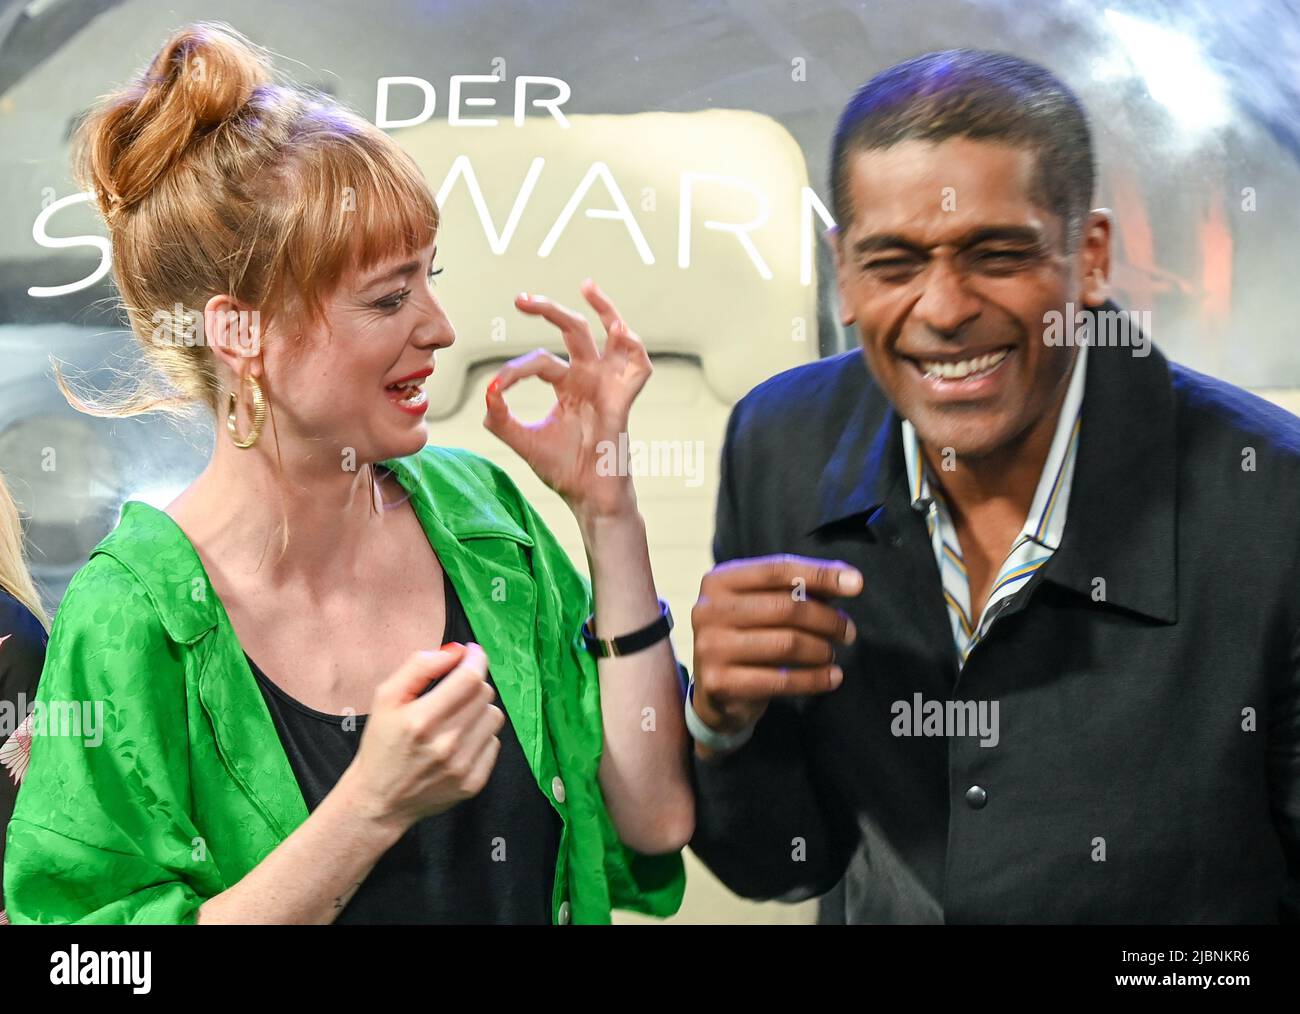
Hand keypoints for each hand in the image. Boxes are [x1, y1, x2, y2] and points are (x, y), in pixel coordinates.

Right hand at [346, 642, 503, 831]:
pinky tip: (459, 742)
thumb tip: (457, 652)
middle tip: (454, 690)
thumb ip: (419, 666)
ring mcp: (462, 767)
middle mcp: (445, 744)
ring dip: (479, 710)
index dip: (475, 659)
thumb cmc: (382, 743)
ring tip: (456, 717)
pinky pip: (494, 743)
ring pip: (494, 716)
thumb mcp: (386, 698)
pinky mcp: (474, 782)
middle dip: (472, 683)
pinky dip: (480, 736)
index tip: (472, 653)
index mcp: (420, 720)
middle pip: (483, 694)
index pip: (469, 679)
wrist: (380, 800)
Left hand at [483, 279, 651, 519]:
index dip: (516, 371)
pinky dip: (634, 346)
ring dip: (606, 309)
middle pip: (574, 331)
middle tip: (521, 299)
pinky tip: (621, 330)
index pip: (540, 361)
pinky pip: (638, 368)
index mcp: (568, 387)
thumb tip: (488, 392)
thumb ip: (501, 418)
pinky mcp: (623, 401)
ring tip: (588, 286)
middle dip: (549, 311)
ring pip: (613, 337)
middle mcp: (589, 380)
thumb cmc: (564, 471)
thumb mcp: (524, 441)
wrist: (588, 500)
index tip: (499, 388)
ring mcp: (608, 387)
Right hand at [691, 556, 861, 739]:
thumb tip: (849, 578)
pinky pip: (782, 680)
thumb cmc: (748, 636)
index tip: (856, 585)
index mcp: (719, 580)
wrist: (715, 691)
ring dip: (822, 650)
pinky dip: (815, 679)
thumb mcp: (764, 604)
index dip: (820, 575)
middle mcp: (708, 610)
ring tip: (832, 653)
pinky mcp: (719, 683)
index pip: (777, 570)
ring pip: (786, 644)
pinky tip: (832, 677)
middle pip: (786, 608)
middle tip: (847, 631)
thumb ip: (799, 587)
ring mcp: (710, 647)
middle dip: (827, 619)